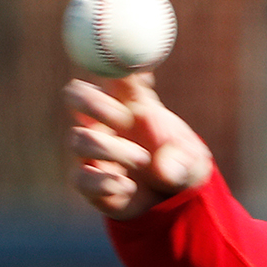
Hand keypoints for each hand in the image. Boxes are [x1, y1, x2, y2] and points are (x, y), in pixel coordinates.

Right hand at [64, 73, 211, 219]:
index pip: (110, 73)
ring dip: (112, 149)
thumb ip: (181, 156)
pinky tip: (128, 187)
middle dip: (95, 104)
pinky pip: (81, 179)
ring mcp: (92, 153)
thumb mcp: (192, 156)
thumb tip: (163, 168)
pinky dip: (104, 183)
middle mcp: (103, 124)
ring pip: (79, 139)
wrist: (176, 199)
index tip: (140, 78)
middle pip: (74, 95)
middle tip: (126, 119)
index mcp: (128, 105)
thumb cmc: (181, 165)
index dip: (115, 66)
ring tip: (144, 160)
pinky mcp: (89, 184)